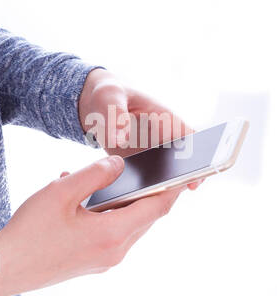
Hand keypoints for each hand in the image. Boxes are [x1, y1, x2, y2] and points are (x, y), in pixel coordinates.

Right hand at [0, 154, 183, 295]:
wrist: (4, 268)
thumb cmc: (30, 231)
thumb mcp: (61, 192)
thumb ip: (94, 174)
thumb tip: (119, 163)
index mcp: (112, 234)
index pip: (156, 208)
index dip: (171, 188)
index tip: (184, 171)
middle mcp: (115, 252)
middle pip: (144, 217)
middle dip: (148, 192)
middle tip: (150, 167)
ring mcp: (104, 261)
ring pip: (126, 225)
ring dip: (119, 201)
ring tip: (95, 179)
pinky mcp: (92, 264)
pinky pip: (110, 234)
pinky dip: (105, 214)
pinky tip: (77, 199)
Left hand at [77, 68, 204, 189]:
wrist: (95, 105)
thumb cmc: (109, 95)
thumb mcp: (110, 97)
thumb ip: (115, 114)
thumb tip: (120, 137)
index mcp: (166, 119)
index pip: (193, 141)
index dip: (201, 160)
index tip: (194, 180)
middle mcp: (164, 142)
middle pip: (181, 166)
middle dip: (178, 183)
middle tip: (165, 197)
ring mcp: (153, 157)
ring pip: (164, 179)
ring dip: (157, 191)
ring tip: (140, 200)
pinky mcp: (139, 168)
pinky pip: (145, 184)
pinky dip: (138, 193)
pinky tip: (123, 200)